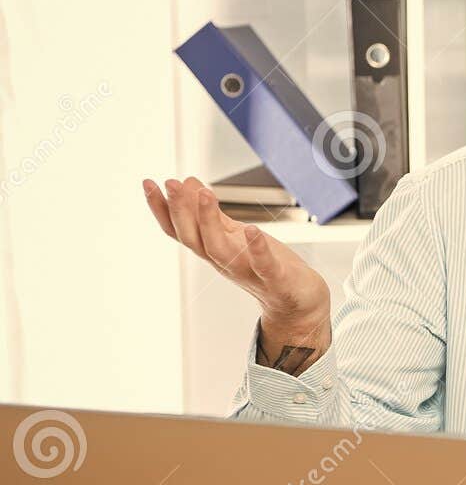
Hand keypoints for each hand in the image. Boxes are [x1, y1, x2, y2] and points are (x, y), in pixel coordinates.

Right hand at [143, 177, 331, 367]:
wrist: (299, 301)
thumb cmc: (265, 265)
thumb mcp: (235, 236)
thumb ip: (212, 213)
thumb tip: (187, 183)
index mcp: (213, 250)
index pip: (179, 231)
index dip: (161, 209)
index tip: (148, 183)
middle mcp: (224, 262)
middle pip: (192, 239)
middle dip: (179, 211)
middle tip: (171, 183)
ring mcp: (248, 272)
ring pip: (219, 250)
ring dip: (208, 221)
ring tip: (204, 193)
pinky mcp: (275, 279)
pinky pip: (263, 265)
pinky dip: (256, 249)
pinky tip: (252, 230)